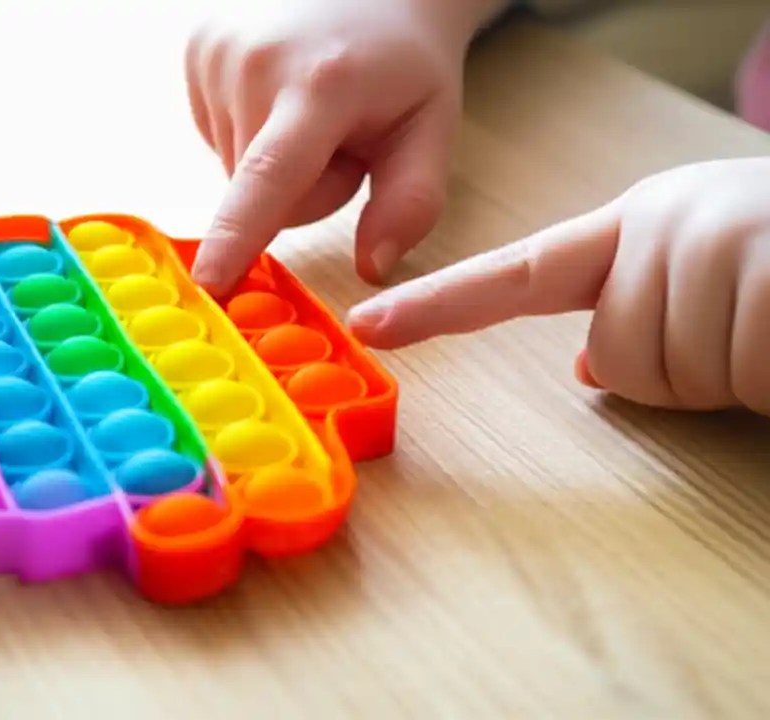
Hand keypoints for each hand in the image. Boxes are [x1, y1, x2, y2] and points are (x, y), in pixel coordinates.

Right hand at [186, 0, 504, 294]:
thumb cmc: (403, 61)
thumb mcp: (431, 128)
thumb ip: (411, 203)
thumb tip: (371, 268)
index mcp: (321, 85)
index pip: (271, 177)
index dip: (238, 235)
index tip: (208, 281)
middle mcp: (255, 63)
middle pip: (263, 196)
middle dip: (303, 189)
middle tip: (340, 138)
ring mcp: (216, 53)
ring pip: (236, 174)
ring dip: (273, 163)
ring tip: (308, 109)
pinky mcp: (195, 52)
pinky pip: (217, 140)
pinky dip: (249, 133)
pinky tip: (277, 96)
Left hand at [347, 157, 769, 415]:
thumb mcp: (711, 275)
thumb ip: (637, 309)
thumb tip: (589, 362)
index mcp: (639, 224)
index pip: (519, 273)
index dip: (442, 306)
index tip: (372, 327)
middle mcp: (668, 224)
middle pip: (616, 355)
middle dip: (681, 373)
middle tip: (746, 333)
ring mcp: (723, 243)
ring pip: (675, 374)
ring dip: (736, 377)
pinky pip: (741, 377)